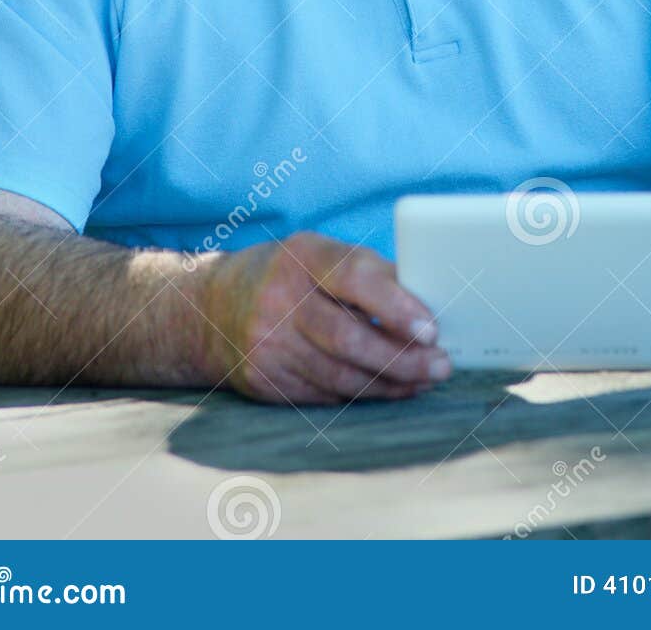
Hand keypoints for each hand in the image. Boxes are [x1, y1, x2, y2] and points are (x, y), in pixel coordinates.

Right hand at [203, 232, 451, 404]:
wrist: (209, 310)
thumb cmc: (286, 275)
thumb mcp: (319, 255)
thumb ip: (369, 273)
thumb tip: (431, 299)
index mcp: (302, 257)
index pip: (353, 278)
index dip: (396, 305)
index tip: (432, 329)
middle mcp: (279, 302)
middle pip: (349, 339)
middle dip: (402, 358)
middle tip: (441, 365)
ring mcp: (268, 346)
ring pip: (342, 375)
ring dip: (391, 383)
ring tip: (425, 380)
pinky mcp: (265, 383)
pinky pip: (326, 395)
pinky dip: (364, 394)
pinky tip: (390, 389)